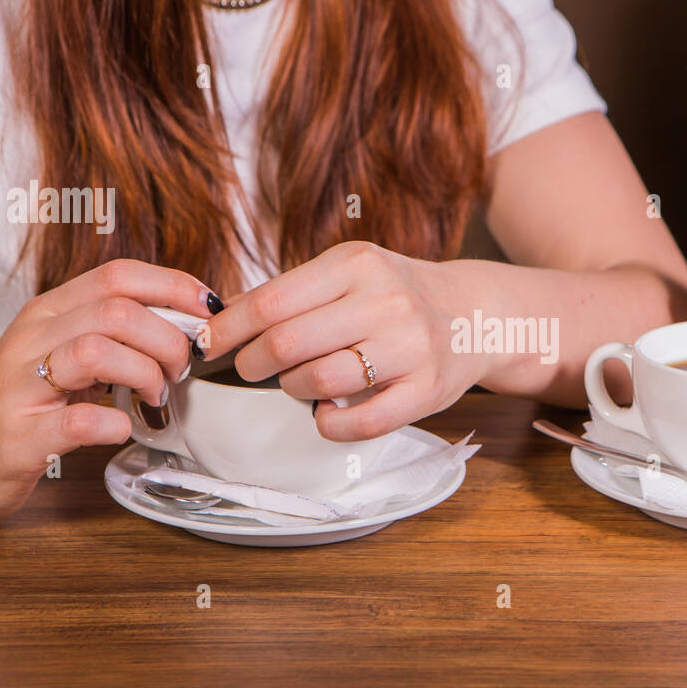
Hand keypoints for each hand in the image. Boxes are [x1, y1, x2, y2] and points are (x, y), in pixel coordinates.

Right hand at [0, 259, 217, 522]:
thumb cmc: (20, 405)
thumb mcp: (63, 352)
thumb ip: (113, 332)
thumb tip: (187, 322)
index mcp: (49, 313)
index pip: (118, 275)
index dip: (174, 287)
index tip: (208, 313)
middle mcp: (32, 340)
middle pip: (116, 312)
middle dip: (167, 340)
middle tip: (178, 371)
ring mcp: (20, 387)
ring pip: (96, 352)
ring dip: (145, 375)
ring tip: (155, 398)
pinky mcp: (18, 437)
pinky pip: (76, 420)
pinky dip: (114, 423)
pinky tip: (123, 428)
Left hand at [201, 241, 483, 440]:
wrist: (476, 313)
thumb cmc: (397, 295)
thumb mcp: (350, 273)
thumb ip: (292, 292)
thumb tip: (220, 317)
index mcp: (358, 264)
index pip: (271, 301)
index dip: (229, 330)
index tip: (209, 343)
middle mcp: (386, 301)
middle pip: (287, 343)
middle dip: (254, 362)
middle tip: (252, 367)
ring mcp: (409, 347)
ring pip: (319, 381)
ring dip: (293, 389)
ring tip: (299, 382)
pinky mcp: (426, 391)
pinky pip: (359, 422)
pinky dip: (328, 423)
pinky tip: (326, 412)